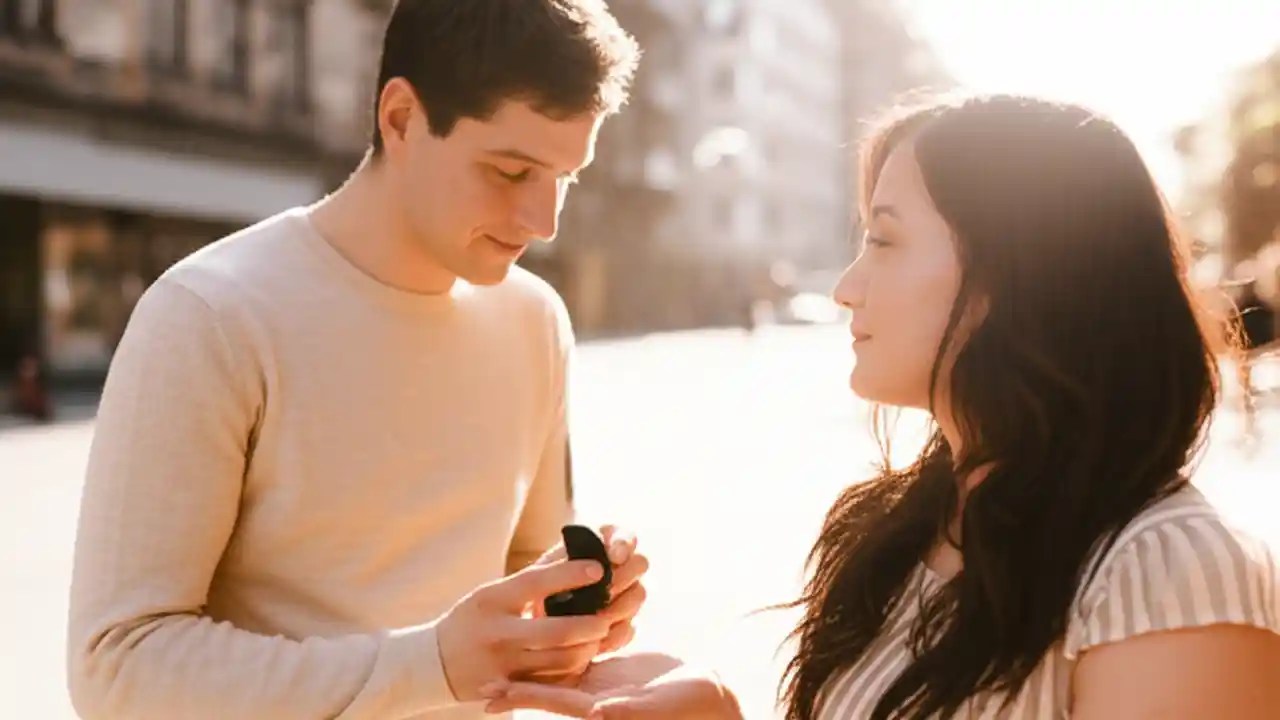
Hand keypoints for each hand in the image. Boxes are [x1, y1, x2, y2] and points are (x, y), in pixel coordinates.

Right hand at [436, 559, 613, 701]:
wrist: (434, 663)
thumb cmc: (474, 618)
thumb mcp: (493, 593)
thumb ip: (533, 576)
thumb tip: (573, 546)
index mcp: (493, 600)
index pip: (536, 583)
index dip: (570, 575)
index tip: (599, 568)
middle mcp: (497, 632)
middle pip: (556, 631)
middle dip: (590, 624)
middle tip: (609, 616)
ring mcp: (503, 664)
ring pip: (560, 660)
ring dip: (587, 649)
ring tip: (601, 637)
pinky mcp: (509, 688)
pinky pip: (552, 681)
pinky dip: (573, 669)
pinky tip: (585, 657)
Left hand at [481, 652, 743, 719]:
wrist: (711, 700)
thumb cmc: (687, 709)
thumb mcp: (653, 709)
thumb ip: (624, 711)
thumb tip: (596, 713)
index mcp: (597, 708)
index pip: (550, 701)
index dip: (519, 696)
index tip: (488, 691)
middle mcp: (592, 696)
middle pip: (545, 682)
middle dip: (517, 674)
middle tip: (482, 666)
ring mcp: (601, 681)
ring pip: (561, 663)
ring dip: (537, 653)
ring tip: (509, 637)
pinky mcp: (613, 668)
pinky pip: (583, 651)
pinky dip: (565, 641)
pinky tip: (551, 625)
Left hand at [531, 525, 649, 654]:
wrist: (532, 622)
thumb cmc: (538, 588)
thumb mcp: (546, 571)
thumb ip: (570, 565)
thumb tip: (598, 569)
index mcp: (602, 543)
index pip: (624, 535)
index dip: (624, 544)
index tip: (614, 557)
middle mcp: (620, 566)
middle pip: (640, 564)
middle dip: (623, 577)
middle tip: (604, 592)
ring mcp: (626, 595)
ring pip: (639, 594)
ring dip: (620, 606)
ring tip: (596, 617)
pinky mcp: (623, 624)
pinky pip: (630, 628)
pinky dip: (615, 634)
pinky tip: (597, 641)